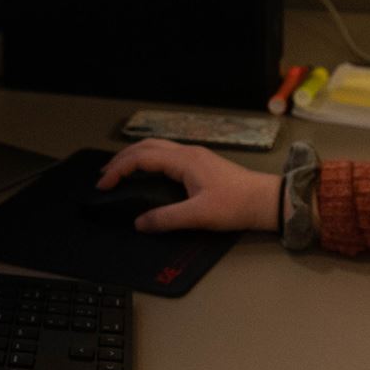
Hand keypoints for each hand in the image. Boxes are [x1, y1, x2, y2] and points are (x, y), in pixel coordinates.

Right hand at [95, 139, 281, 233]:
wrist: (265, 200)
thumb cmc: (236, 205)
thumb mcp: (199, 215)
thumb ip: (166, 219)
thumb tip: (139, 223)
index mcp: (184, 160)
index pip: (141, 158)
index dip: (119, 169)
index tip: (104, 185)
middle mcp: (187, 153)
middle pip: (146, 146)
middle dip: (122, 158)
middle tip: (104, 175)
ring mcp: (195, 156)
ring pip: (157, 147)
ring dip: (135, 156)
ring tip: (120, 170)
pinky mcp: (201, 163)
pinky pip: (166, 154)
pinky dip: (149, 159)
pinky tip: (147, 172)